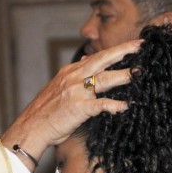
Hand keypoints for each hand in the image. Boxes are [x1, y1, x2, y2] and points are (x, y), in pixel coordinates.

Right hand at [0, 39, 140, 166]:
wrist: (32, 127)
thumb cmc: (46, 112)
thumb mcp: (59, 87)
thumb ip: (74, 77)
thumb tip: (85, 63)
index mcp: (70, 72)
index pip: (96, 57)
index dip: (114, 51)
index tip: (130, 45)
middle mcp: (74, 77)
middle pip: (102, 60)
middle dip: (122, 51)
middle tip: (140, 45)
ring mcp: (76, 92)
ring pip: (104, 79)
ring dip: (123, 76)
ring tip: (138, 73)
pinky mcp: (78, 108)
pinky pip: (100, 105)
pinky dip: (113, 105)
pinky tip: (125, 106)